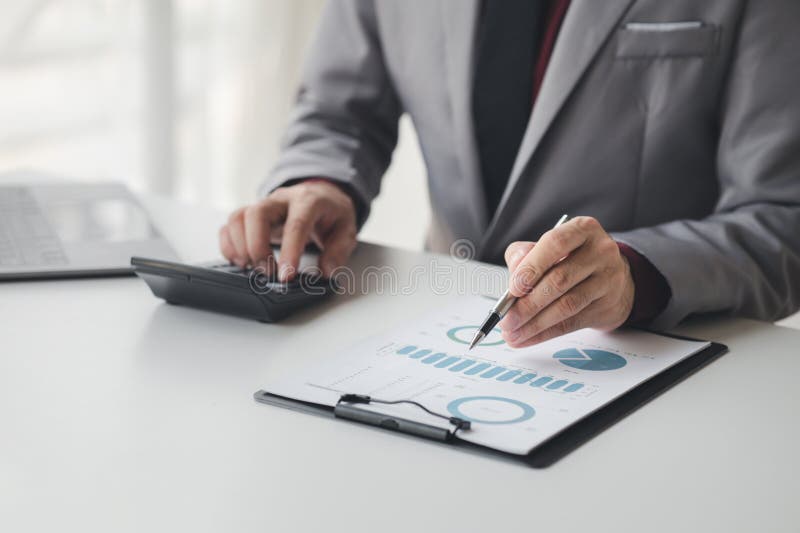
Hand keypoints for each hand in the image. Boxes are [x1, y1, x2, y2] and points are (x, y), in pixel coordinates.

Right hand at [219, 180, 356, 280]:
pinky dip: (229, 245)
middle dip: (257, 247)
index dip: (289, 251)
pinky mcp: (250, 216)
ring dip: (240, 247)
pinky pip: (229, 226)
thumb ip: (338, 251)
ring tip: (252, 269)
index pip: (296, 224)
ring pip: (238, 218)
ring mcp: (263, 206)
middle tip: (266, 273)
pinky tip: (241, 261)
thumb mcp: (346, 229)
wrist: (322, 194)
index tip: (285, 276)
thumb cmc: (331, 212)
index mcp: (308, 201)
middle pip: (257, 214)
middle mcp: (280, 200)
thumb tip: (326, 271)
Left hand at [499, 216, 634, 347]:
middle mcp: (600, 251)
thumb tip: (513, 278)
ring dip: (535, 324)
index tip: (513, 288)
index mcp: (582, 229)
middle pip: (559, 280)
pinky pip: (572, 323)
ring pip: (566, 305)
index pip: (554, 244)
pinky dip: (546, 333)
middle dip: (528, 304)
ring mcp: (608, 279)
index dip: (531, 267)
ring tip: (513, 333)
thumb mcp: (548, 248)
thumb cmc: (571, 259)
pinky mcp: (608, 305)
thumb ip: (524, 255)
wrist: (612, 277)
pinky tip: (529, 337)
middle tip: (507, 319)